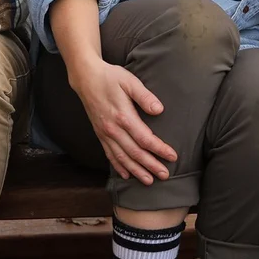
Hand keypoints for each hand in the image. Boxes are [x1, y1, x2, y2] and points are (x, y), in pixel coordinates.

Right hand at [70, 57, 177, 185]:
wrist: (86, 78)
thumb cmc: (111, 77)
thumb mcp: (130, 81)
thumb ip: (145, 96)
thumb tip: (159, 110)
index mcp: (123, 116)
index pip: (145, 139)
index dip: (159, 149)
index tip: (172, 156)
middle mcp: (113, 129)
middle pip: (135, 153)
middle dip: (151, 165)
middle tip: (165, 175)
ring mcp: (105, 133)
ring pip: (122, 158)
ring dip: (136, 170)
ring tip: (149, 181)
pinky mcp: (100, 134)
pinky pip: (109, 154)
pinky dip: (118, 166)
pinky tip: (126, 174)